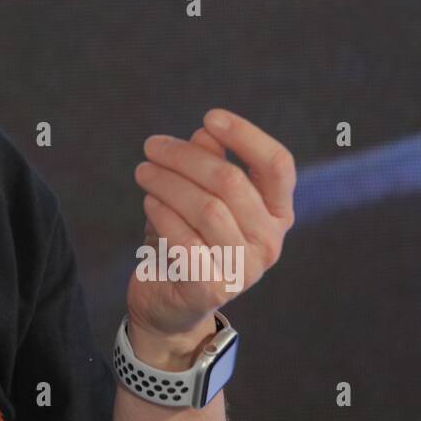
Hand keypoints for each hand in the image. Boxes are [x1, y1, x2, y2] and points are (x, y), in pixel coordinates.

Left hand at [126, 109, 295, 362]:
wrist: (169, 303)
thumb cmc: (187, 238)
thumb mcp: (199, 196)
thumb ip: (208, 164)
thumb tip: (206, 133)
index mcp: (277, 213)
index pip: (277, 165)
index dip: (246, 135)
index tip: (209, 116)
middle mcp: (269, 242)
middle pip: (231, 181)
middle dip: (185, 157)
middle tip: (151, 147)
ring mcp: (244, 269)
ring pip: (206, 208)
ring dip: (167, 182)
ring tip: (143, 172)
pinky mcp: (212, 289)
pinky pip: (184, 240)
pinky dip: (162, 214)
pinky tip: (149, 203)